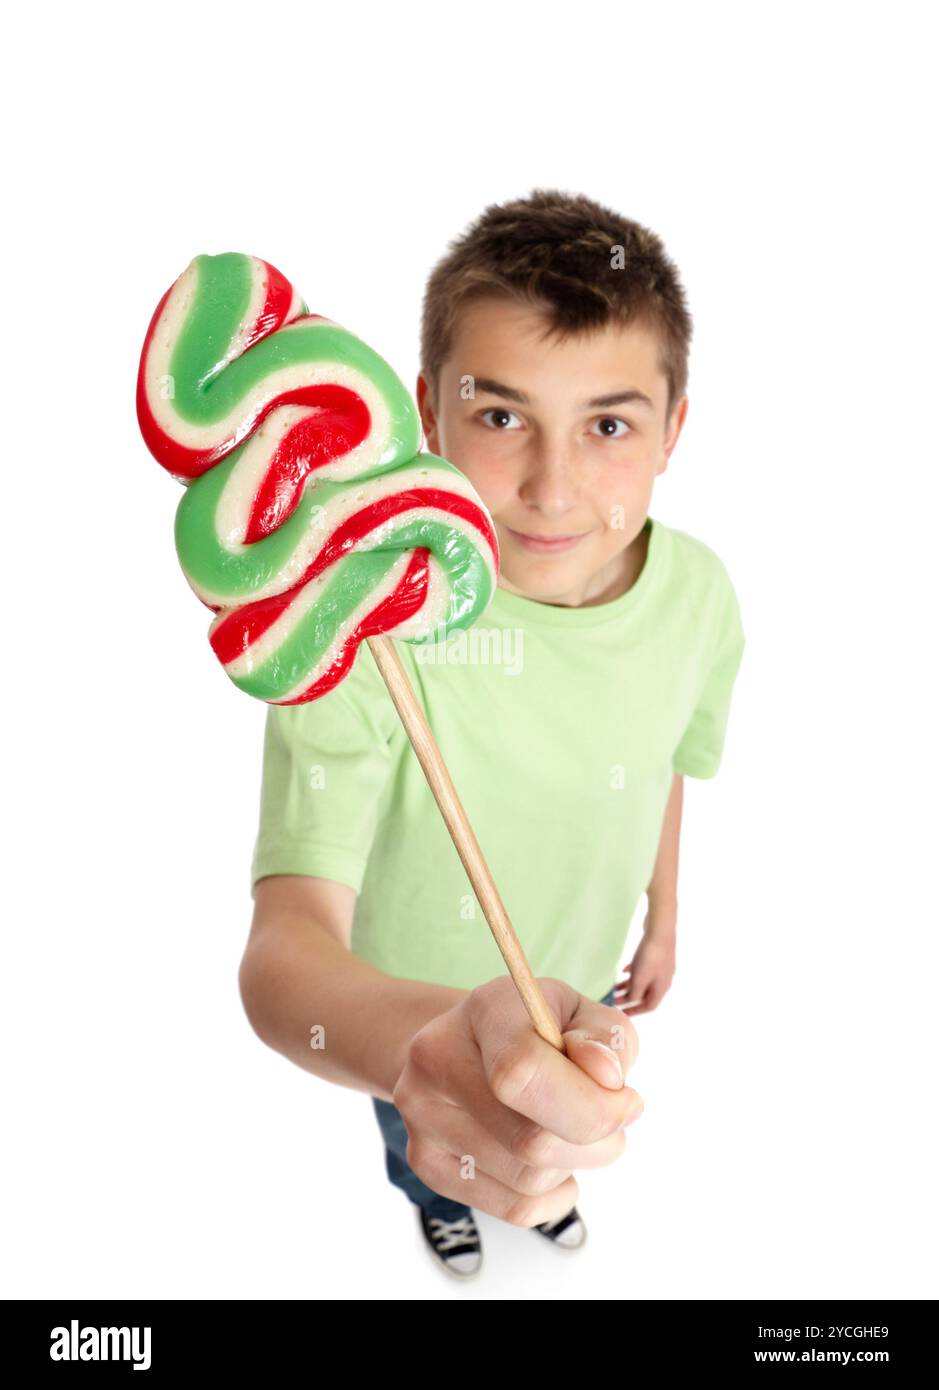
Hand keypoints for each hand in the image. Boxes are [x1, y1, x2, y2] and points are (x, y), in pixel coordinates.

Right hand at [391, 974, 642, 1226]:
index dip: (588, 1102)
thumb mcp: (580, 1013)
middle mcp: (438, 1061)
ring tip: (576, 1131)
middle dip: (596, 1141)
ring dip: (577, 1165)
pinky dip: (555, 1195)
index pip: (522, 1071)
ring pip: (529, 1179)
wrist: (465, 1044)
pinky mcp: (426, 1163)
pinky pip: (515, 1208)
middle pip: (532, 1141)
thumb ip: (605, 1037)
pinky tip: (554, 1163)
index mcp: (484, 1011)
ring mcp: (423, 1117)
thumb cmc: (537, 1028)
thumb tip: (607, 1078)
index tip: (627, 1100)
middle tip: (616, 1120)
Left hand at [617, 907, 676, 1015]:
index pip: (649, 1006)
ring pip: (643, 980)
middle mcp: (663, 979)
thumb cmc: (651, 955)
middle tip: (613, 999)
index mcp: (662, 987)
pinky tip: (623, 970)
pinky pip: (643, 968)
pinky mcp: (656, 954)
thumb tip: (628, 1002)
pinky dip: (633, 972)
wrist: (660, 928)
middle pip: (645, 993)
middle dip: (629, 997)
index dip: (635, 1011)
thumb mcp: (640, 978)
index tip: (621, 1013)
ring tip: (614, 986)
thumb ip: (634, 993)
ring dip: (629, 985)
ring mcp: (660, 966)